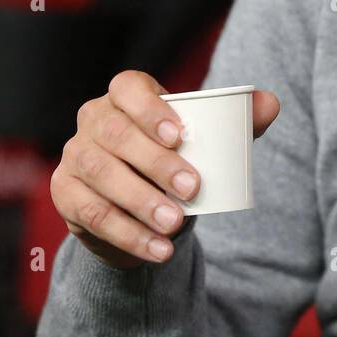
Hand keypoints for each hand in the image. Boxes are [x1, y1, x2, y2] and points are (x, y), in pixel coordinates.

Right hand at [50, 69, 280, 269]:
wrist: (142, 202)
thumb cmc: (176, 156)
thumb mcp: (206, 139)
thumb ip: (239, 121)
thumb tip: (270, 104)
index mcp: (125, 95)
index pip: (128, 88)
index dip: (149, 108)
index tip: (179, 135)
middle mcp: (94, 119)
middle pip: (117, 136)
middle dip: (155, 164)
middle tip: (192, 189)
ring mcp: (75, 156)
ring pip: (102, 176)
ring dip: (140, 203)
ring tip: (175, 225)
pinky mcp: (66, 194)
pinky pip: (93, 215)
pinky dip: (128, 235)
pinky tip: (158, 249)